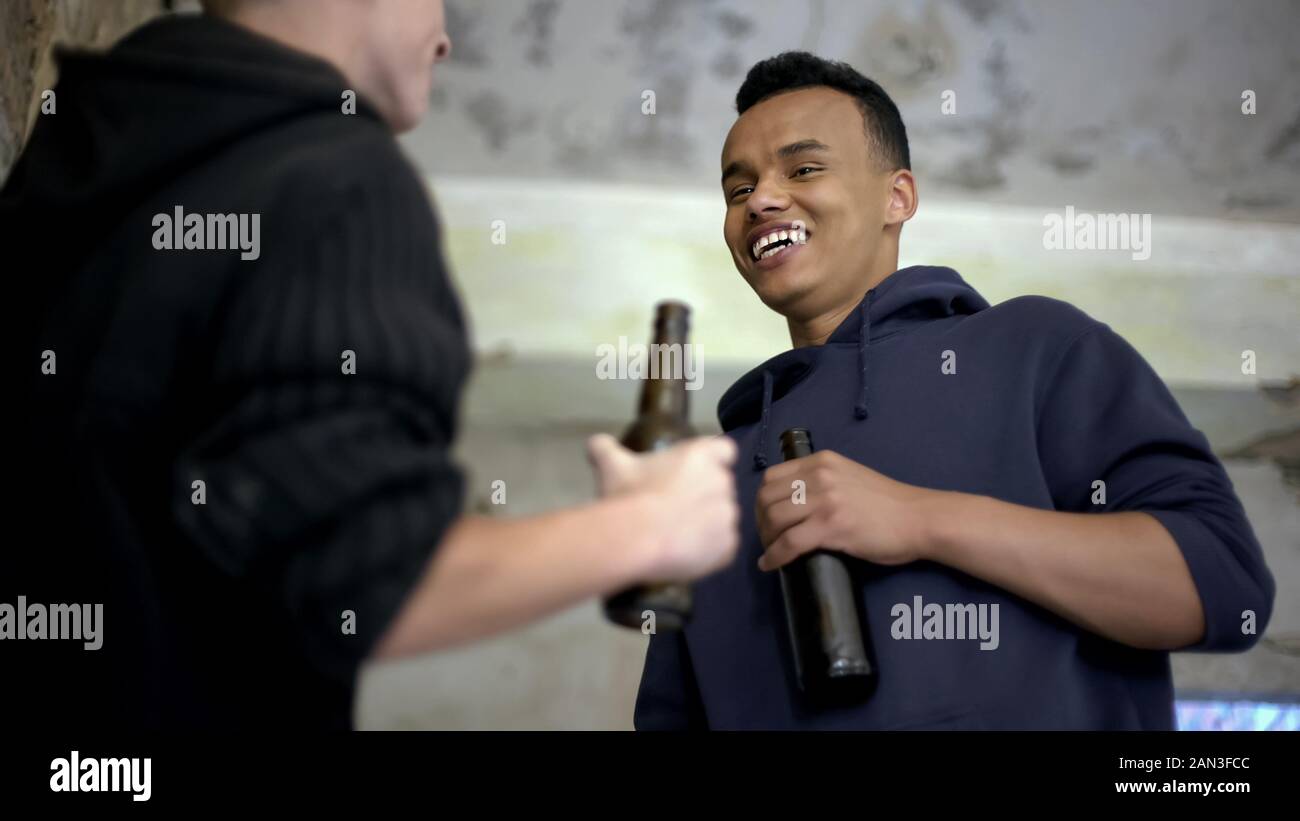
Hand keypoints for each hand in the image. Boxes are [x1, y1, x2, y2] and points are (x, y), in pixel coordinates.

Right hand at [587, 433, 740, 580]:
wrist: (637, 537)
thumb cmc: (628, 494)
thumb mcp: (612, 465)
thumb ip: (604, 448)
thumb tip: (595, 443)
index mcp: (703, 455)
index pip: (724, 452)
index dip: (711, 463)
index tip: (690, 476)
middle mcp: (723, 481)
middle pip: (720, 487)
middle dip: (702, 496)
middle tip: (674, 509)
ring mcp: (728, 515)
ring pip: (722, 518)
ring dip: (706, 524)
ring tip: (677, 535)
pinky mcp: (729, 546)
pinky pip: (723, 547)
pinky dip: (709, 551)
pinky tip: (684, 553)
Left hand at [755, 449, 934, 571]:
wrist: (919, 518)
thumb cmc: (888, 504)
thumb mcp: (849, 478)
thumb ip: (822, 482)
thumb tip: (793, 502)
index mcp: (821, 462)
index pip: (771, 477)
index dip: (762, 501)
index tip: (765, 518)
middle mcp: (819, 476)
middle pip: (766, 498)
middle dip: (760, 522)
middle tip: (767, 539)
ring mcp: (825, 500)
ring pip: (773, 519)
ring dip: (766, 540)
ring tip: (771, 551)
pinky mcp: (831, 526)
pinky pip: (789, 543)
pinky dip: (774, 556)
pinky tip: (771, 564)